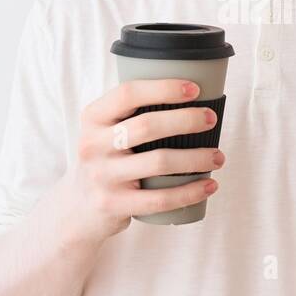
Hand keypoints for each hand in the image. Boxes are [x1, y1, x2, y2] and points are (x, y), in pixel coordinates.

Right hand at [60, 79, 222, 241]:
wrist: (78, 207)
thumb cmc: (106, 159)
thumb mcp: (105, 130)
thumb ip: (132, 114)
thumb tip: (191, 95)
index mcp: (92, 118)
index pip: (128, 93)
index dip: (164, 88)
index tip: (195, 89)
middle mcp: (92, 145)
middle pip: (147, 126)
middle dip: (186, 120)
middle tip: (211, 119)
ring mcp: (101, 176)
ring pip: (159, 162)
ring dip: (196, 158)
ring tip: (218, 156)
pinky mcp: (113, 204)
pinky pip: (160, 198)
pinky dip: (190, 192)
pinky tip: (209, 185)